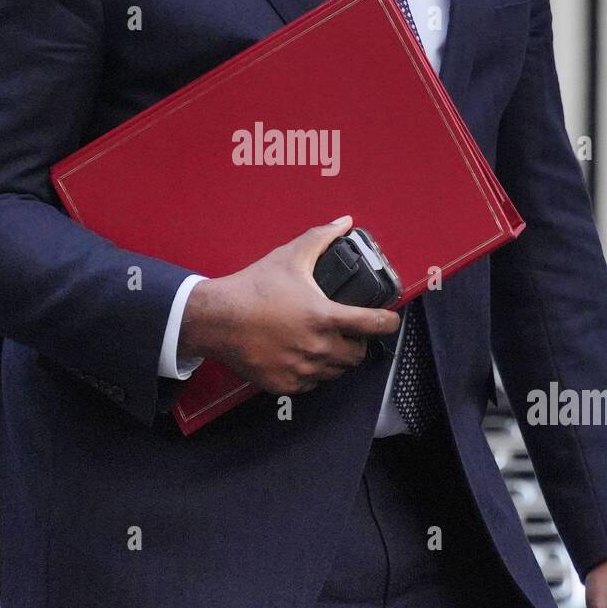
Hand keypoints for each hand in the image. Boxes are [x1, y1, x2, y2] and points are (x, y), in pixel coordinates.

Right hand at [177, 215, 400, 395]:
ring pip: (336, 372)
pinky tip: (304, 356)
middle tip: (349, 331)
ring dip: (337, 359)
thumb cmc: (252, 289)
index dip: (389, 322)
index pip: (374, 325)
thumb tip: (343, 223)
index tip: (390, 320)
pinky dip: (313, 372)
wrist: (216, 319)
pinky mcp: (285, 384)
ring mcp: (302, 368)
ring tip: (327, 342)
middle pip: (357, 354)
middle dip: (358, 342)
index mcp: (324, 317)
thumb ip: (321, 238)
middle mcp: (317, 347)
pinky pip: (312, 383)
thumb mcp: (290, 257)